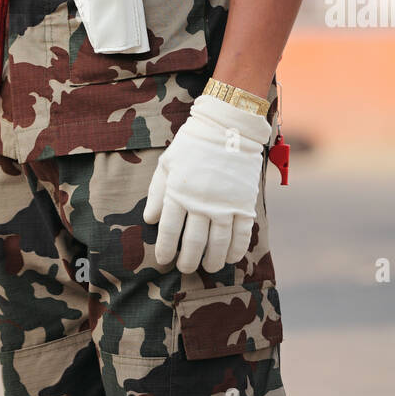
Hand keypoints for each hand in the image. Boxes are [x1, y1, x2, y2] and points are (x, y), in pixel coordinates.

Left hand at [143, 93, 271, 273]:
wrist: (228, 126)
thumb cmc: (193, 144)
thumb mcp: (168, 163)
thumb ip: (157, 192)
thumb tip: (149, 220)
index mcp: (179, 191)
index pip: (170, 230)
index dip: (166, 249)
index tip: (165, 260)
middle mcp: (201, 201)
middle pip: (194, 242)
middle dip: (188, 260)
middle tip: (186, 269)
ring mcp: (225, 204)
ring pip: (218, 243)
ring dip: (213, 260)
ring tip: (209, 268)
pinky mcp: (245, 203)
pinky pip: (241, 234)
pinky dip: (236, 250)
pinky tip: (231, 258)